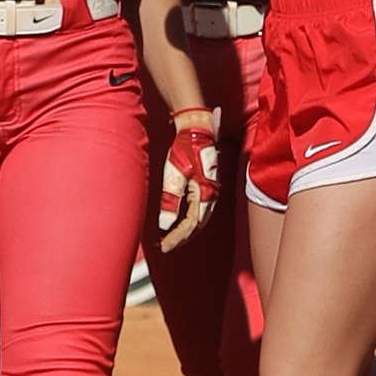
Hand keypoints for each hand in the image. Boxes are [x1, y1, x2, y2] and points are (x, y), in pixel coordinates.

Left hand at [159, 108, 220, 251]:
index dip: (176, 237)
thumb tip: (165, 225)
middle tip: (166, 245)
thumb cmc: (186, 149)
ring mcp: (211, 191)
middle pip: (196, 225)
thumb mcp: (174, 174)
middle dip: (181, 237)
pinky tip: (180, 221)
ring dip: (185, 230)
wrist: (198, 130)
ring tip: (171, 237)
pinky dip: (190, 220)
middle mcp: (211, 196)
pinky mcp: (207, 186)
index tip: (164, 246)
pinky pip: (200, 210)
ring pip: (199, 219)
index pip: (190, 225)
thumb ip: (170, 200)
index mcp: (204, 195)